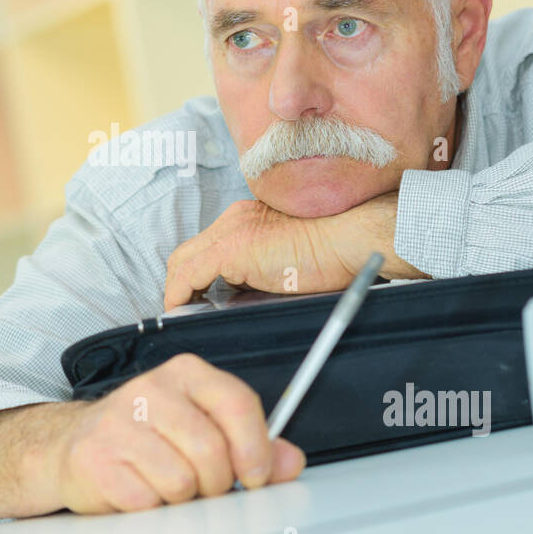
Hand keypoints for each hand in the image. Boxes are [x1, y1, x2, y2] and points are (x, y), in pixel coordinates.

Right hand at [47, 353, 305, 514]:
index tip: (256, 475)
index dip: (256, 448)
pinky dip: (150, 506)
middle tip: (203, 484)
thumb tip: (290, 461)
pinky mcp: (94, 458)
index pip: (237, 403)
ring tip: (166, 483)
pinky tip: (138, 488)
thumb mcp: (203, 426)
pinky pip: (146, 501)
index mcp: (185, 373)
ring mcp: (118, 423)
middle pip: (212, 451)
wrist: (74, 444)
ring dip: (181, 497)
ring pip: (180, 481)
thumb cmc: (146, 435)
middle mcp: (150, 389)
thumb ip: (253, 444)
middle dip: (216, 482)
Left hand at [163, 191, 425, 310]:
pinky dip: (179, 295)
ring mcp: (232, 231)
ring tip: (183, 315)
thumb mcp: (291, 261)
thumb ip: (264, 274)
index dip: (195, 274)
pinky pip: (188, 275)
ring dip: (179, 290)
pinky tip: (181, 313)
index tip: (197, 299)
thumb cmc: (338, 253)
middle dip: (181, 282)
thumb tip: (247, 300)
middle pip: (188, 251)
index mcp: (250, 218)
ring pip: (183, 262)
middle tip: (185, 309)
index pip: (207, 246)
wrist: (354, 239)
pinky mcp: (232, 248)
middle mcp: (235, 218)